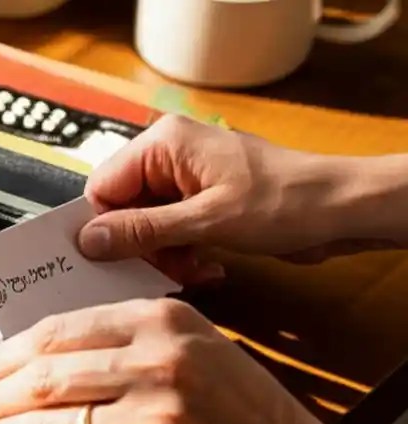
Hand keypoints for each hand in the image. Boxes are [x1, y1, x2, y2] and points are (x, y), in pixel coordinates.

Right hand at [78, 115, 407, 277]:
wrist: (344, 210)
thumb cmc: (285, 203)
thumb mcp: (207, 221)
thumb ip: (142, 231)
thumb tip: (88, 240)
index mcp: (164, 144)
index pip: (102, 188)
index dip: (107, 228)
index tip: (121, 260)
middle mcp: (170, 156)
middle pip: (123, 209)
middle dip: (142, 246)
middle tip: (167, 270)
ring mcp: (187, 179)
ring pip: (146, 226)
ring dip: (165, 256)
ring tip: (194, 271)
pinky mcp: (203, 201)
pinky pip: (171, 232)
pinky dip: (184, 254)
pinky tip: (207, 268)